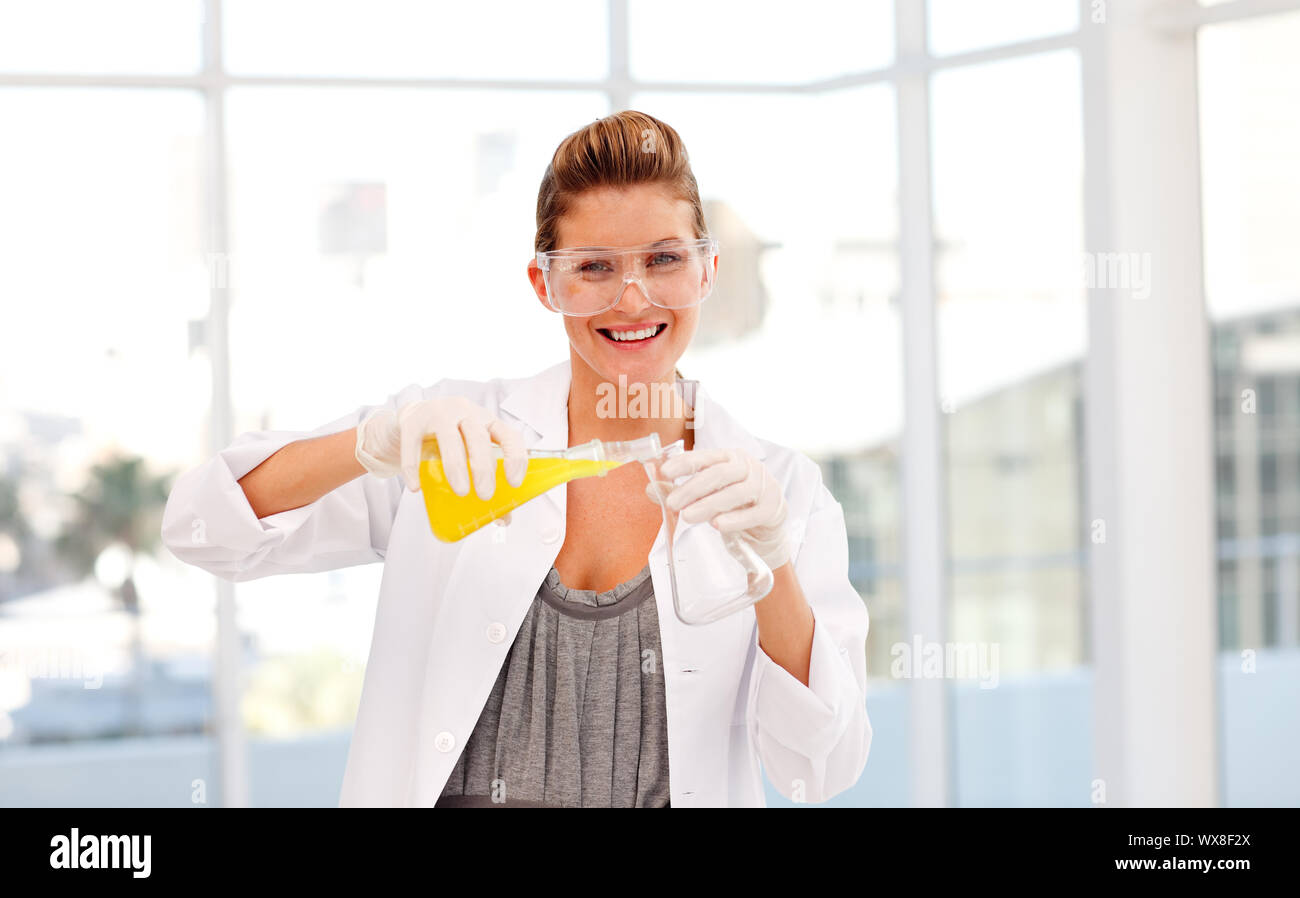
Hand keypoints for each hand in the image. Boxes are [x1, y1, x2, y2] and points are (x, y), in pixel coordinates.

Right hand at [355, 396, 527, 498]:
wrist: (409, 421)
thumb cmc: (447, 442)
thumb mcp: (468, 454)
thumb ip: (487, 481)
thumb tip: (503, 519)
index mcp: (485, 420)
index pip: (508, 434)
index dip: (515, 457)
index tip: (514, 482)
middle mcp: (465, 412)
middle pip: (478, 437)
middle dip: (483, 468)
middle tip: (485, 495)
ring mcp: (438, 414)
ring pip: (449, 439)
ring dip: (456, 467)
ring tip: (460, 492)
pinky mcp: (412, 421)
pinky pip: (412, 445)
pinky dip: (413, 468)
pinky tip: (416, 488)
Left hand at [644, 448, 790, 569]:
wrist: (766, 527)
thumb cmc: (734, 505)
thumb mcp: (707, 495)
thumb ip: (680, 490)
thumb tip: (651, 488)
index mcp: (729, 457)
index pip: (705, 456)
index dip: (685, 463)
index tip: (664, 472)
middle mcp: (748, 467)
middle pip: (719, 474)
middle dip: (693, 488)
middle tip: (672, 503)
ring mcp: (764, 486)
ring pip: (735, 493)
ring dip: (709, 504)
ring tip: (688, 517)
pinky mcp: (773, 508)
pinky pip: (753, 513)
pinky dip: (735, 520)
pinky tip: (717, 525)